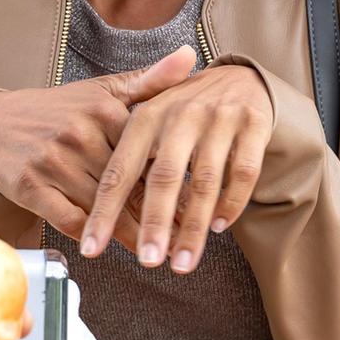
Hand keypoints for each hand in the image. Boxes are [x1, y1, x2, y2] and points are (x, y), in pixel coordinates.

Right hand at [0, 49, 195, 246]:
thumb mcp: (100, 91)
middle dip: (157, 215)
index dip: (173, 181)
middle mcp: (78, 133)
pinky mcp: (31, 186)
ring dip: (130, 233)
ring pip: (103, 206)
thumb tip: (191, 56)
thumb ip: (149, 80)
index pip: (147, 152)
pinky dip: (91, 234)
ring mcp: (53, 161)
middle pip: (128, 184)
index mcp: (102, 110)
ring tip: (155, 251)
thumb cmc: (55, 110)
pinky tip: (107, 246)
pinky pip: (69, 218)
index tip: (197, 201)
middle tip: (184, 238)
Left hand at [81, 64, 272, 272]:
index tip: (91, 248)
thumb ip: (127, 161)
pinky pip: (243, 172)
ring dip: (194, 227)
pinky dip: (232, 203)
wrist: (239, 77)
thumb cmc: (183, 111)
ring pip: (206, 182)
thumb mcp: (150, 122)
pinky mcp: (252, 125)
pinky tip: (219, 227)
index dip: (104, 211)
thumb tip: (87, 211)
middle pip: (164, 178)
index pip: (120, 170)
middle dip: (154, 224)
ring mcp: (218, 120)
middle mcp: (179, 116)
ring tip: (182, 262)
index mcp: (145, 118)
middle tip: (147, 262)